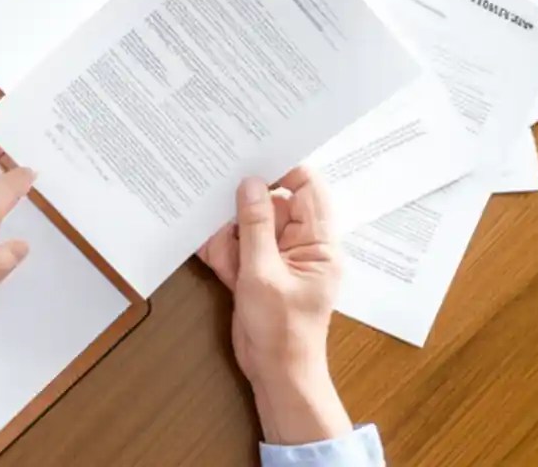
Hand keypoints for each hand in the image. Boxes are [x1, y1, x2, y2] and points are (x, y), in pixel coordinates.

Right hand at [198, 168, 352, 444]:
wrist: (277, 376)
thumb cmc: (282, 331)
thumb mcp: (263, 274)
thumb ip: (255, 226)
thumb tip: (250, 184)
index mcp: (319, 244)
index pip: (308, 190)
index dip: (283, 172)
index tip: (251, 161)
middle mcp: (302, 246)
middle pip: (272, 207)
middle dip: (243, 214)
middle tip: (222, 220)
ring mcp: (279, 258)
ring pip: (250, 227)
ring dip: (230, 240)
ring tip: (225, 261)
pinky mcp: (259, 271)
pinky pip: (239, 248)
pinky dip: (225, 254)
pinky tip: (218, 265)